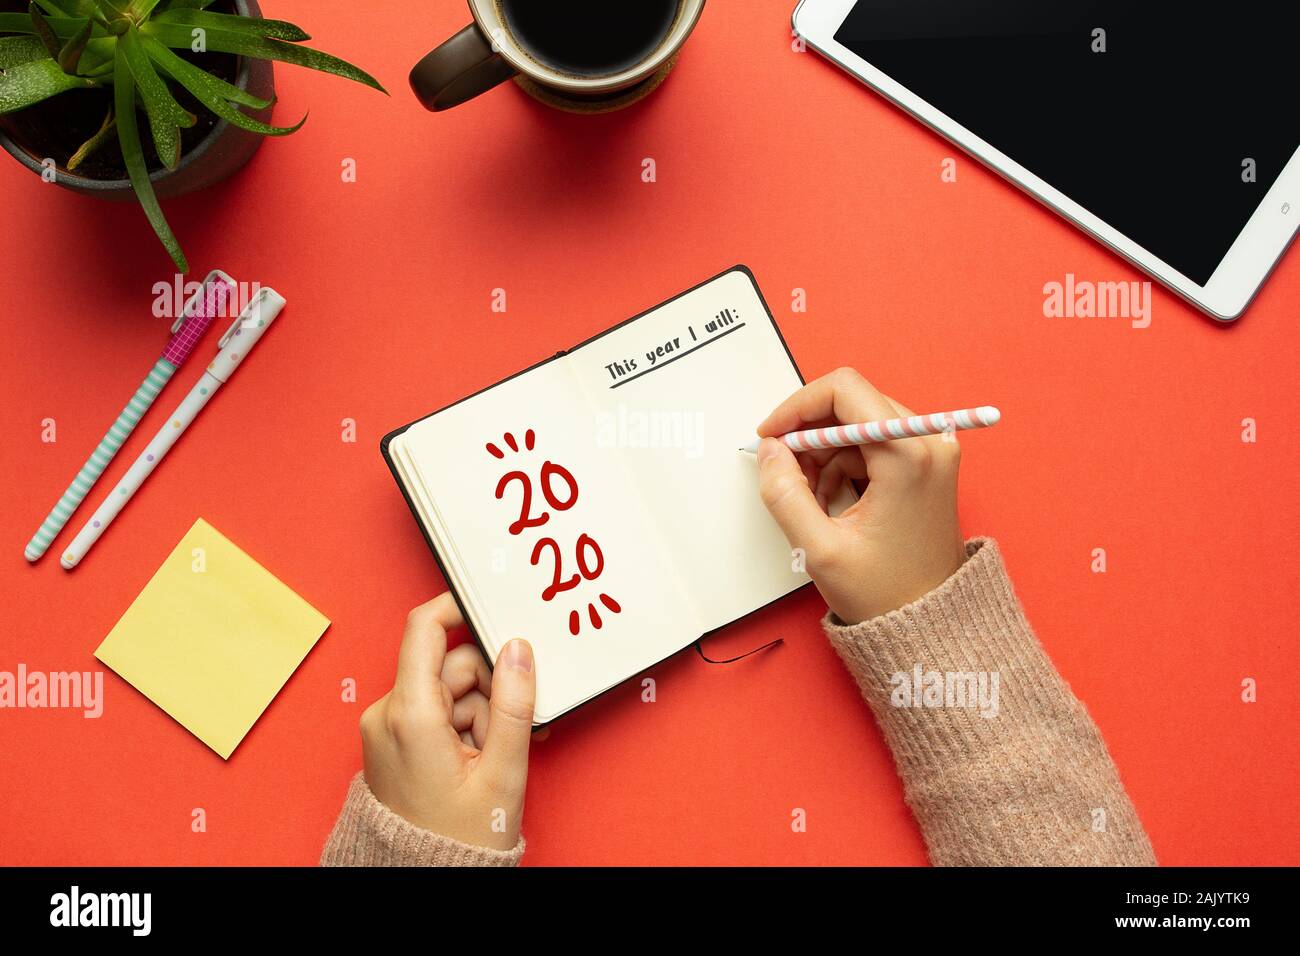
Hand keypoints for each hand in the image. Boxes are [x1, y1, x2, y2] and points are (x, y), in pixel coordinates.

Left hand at [359, 593, 535, 849]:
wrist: (422, 881)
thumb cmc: (458, 839)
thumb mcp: (502, 770)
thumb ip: (514, 703)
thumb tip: (518, 649)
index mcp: (409, 714)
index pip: (424, 628)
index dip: (458, 607)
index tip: (491, 607)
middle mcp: (388, 714)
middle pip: (448, 664)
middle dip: (487, 687)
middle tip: (507, 729)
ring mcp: (386, 727)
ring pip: (447, 689)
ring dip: (479, 711)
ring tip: (492, 754)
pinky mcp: (392, 739)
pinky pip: (435, 710)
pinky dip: (464, 724)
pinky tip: (481, 754)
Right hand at [755, 368, 966, 624]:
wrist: (932, 622)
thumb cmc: (887, 593)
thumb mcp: (819, 549)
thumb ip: (784, 493)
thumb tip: (769, 450)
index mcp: (908, 455)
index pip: (844, 390)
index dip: (797, 407)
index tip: (771, 436)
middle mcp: (930, 442)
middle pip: (852, 403)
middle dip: (809, 435)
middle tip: (786, 473)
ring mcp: (933, 451)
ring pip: (859, 423)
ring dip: (824, 452)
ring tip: (811, 499)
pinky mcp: (928, 463)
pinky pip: (873, 442)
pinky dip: (844, 463)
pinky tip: (832, 499)